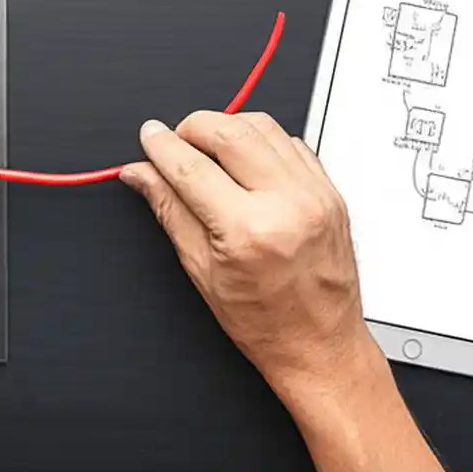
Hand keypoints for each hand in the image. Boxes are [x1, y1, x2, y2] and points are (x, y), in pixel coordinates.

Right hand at [120, 111, 371, 388]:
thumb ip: (169, 210)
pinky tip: (245, 160)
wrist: (319, 345)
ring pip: (263, 126)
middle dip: (192, 126)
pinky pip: (292, 142)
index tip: (149, 136)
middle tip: (175, 140)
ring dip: (228, 126)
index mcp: (248, 232)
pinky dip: (262, 141)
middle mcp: (287, 206)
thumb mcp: (201, 269)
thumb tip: (142, 174)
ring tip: (208, 147)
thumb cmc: (265, 323)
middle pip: (229, 131)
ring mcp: (315, 196)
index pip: (191, 167)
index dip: (161, 146)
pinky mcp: (331, 192)